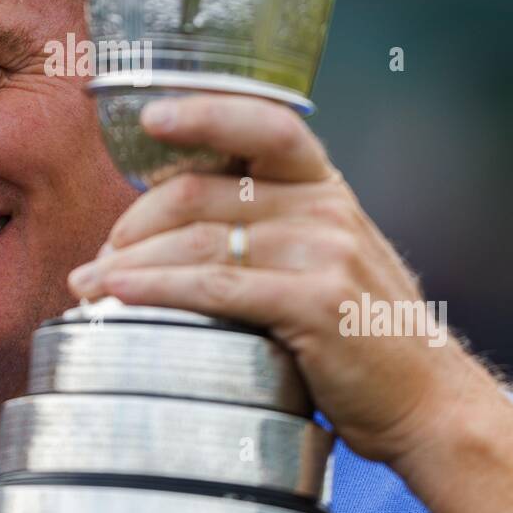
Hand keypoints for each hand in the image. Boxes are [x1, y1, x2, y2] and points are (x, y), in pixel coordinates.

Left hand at [68, 93, 478, 469]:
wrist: (425, 399)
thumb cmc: (357, 330)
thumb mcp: (323, 255)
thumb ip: (265, 225)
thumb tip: (165, 224)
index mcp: (323, 184)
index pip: (261, 124)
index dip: (203, 113)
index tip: (149, 117)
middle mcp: (325, 206)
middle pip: (203, 191)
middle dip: (135, 222)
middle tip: (99, 255)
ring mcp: (323, 251)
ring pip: (198, 240)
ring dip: (129, 263)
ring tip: (88, 286)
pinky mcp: (314, 302)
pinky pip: (214, 286)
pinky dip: (156, 289)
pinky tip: (119, 295)